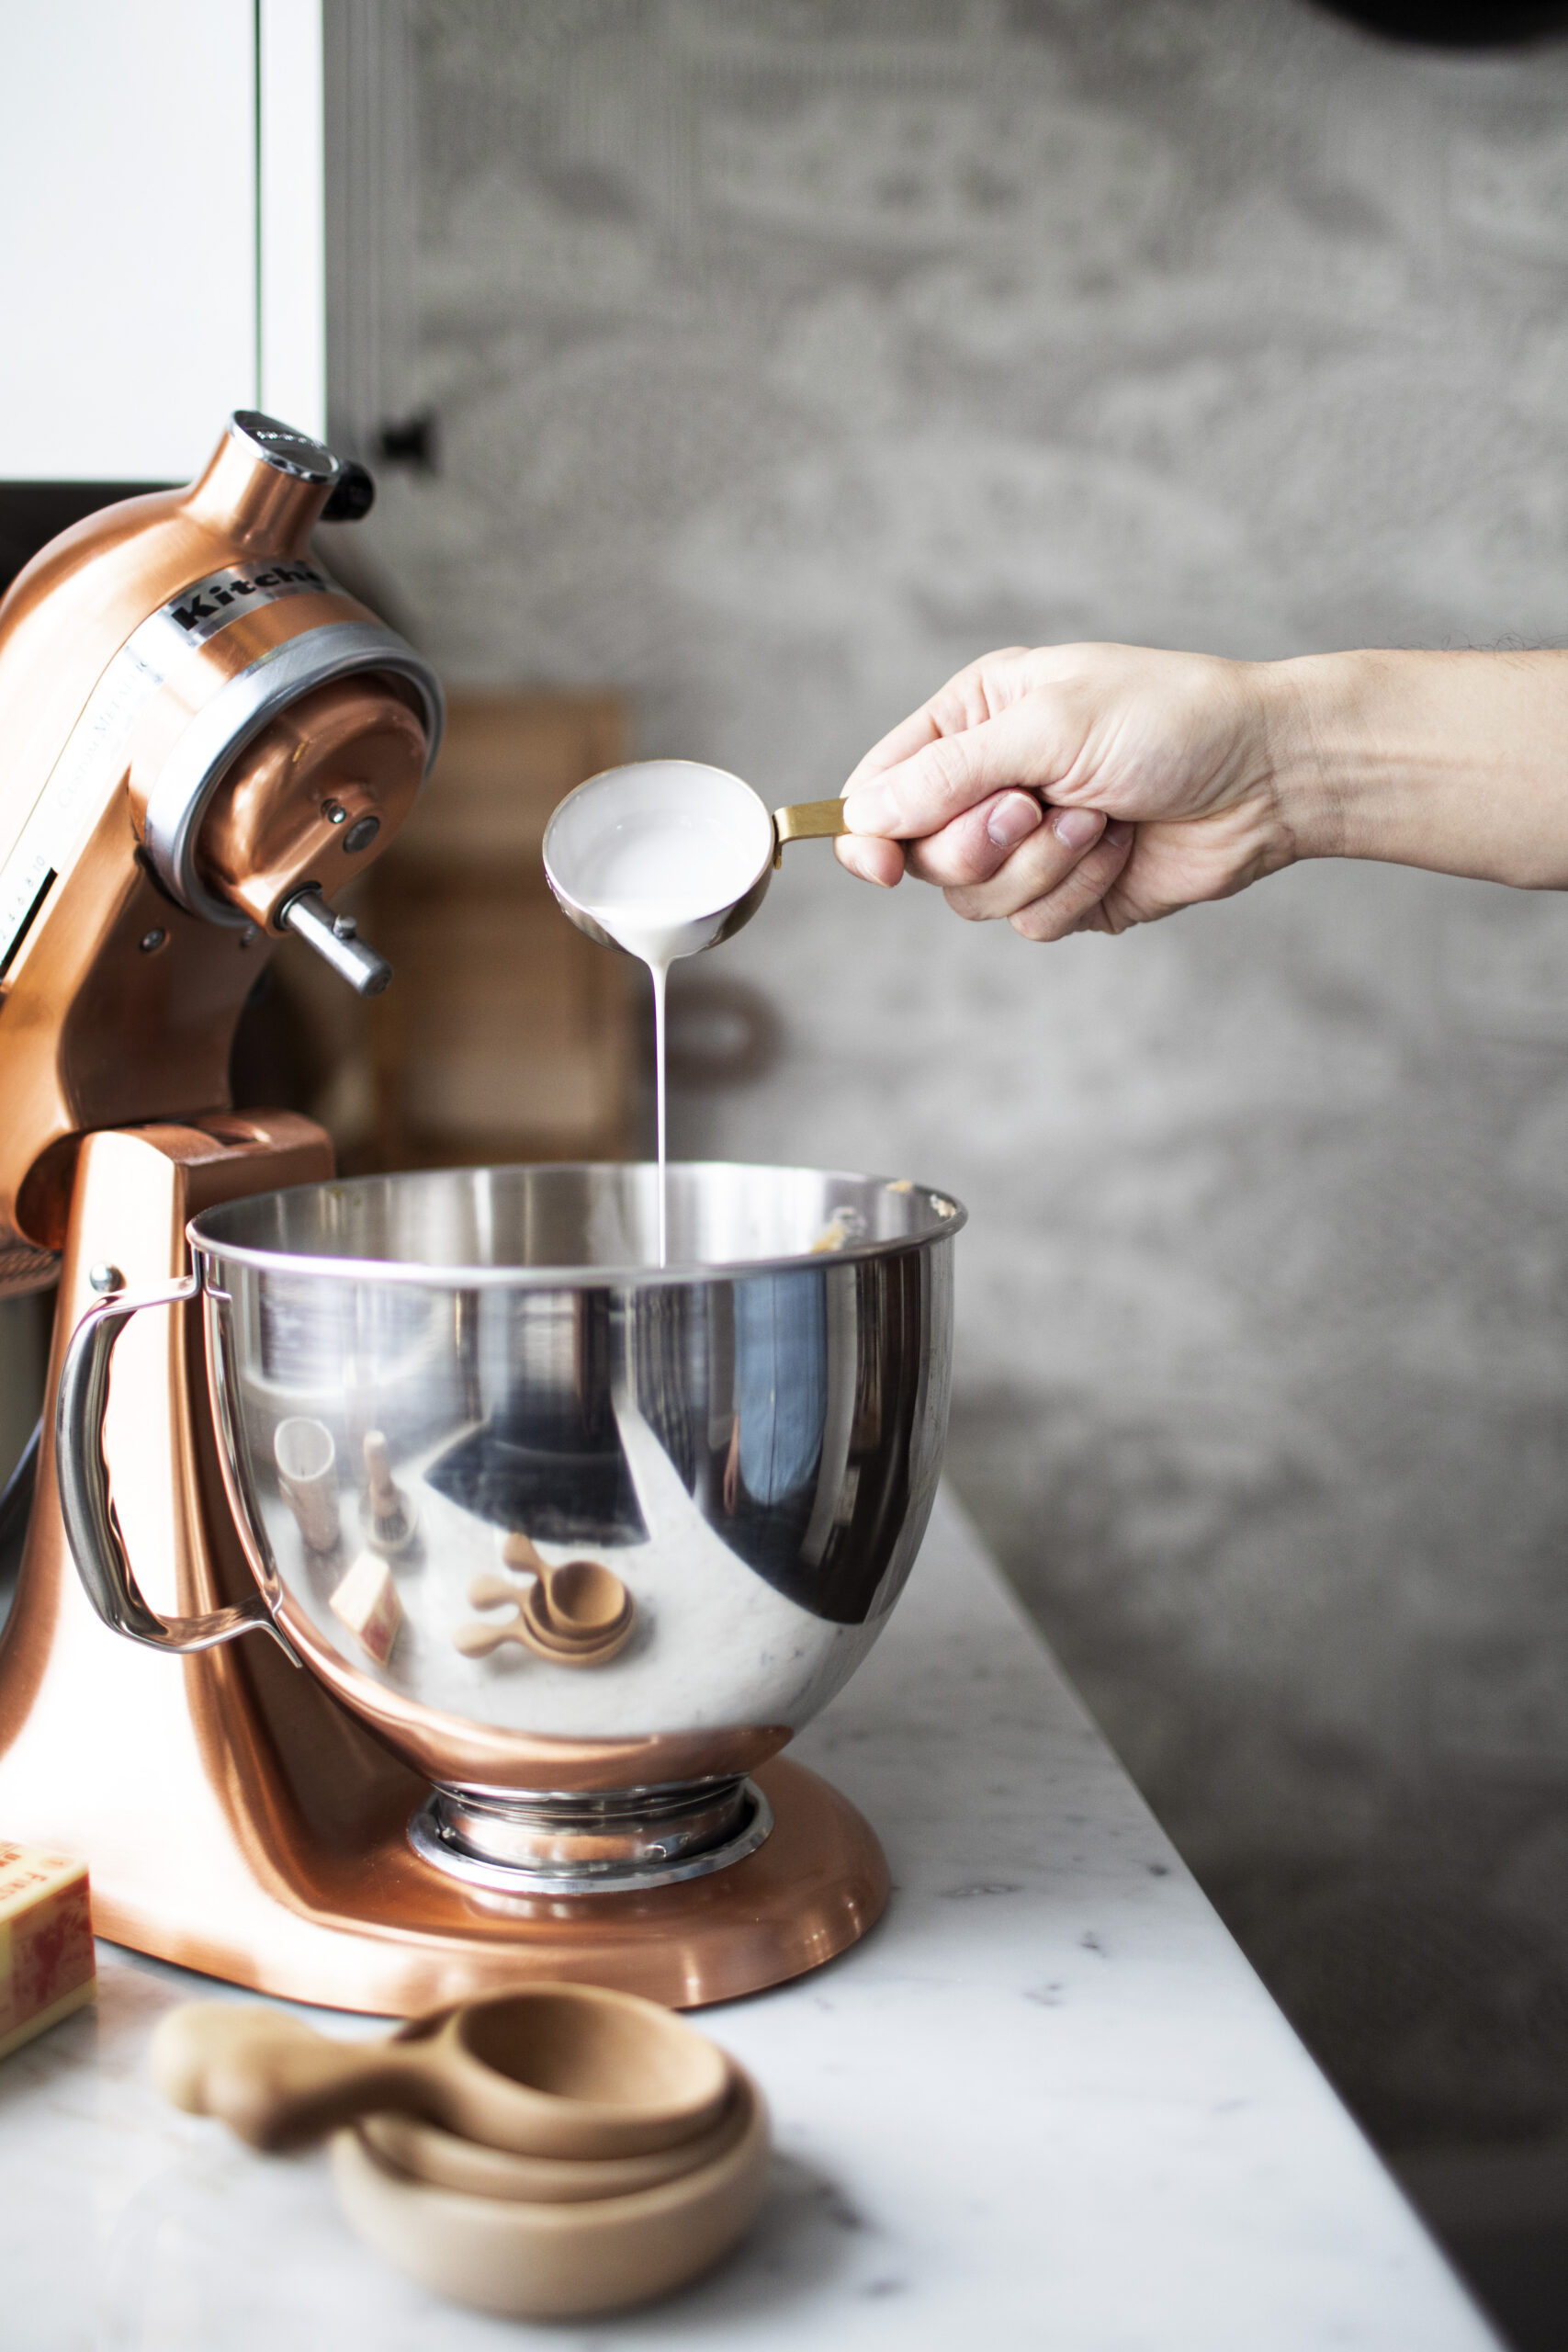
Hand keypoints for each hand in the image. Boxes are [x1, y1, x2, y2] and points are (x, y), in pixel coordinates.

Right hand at [836, 643, 1295, 940]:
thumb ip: (948, 774)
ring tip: (1098, 819)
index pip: (880, 787)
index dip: (869, 832)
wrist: (1268, 776)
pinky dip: (1077, 890)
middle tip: (1036, 810)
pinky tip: (1120, 848)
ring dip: (1041, 866)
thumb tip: (863, 815)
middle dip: (981, 844)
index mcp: (974, 720)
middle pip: (922, 855)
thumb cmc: (1169, 721)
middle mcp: (991, 782)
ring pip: (975, 899)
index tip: (880, 865)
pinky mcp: (1068, 892)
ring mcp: (1028, 843)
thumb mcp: (1048, 727)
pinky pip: (1031, 924)